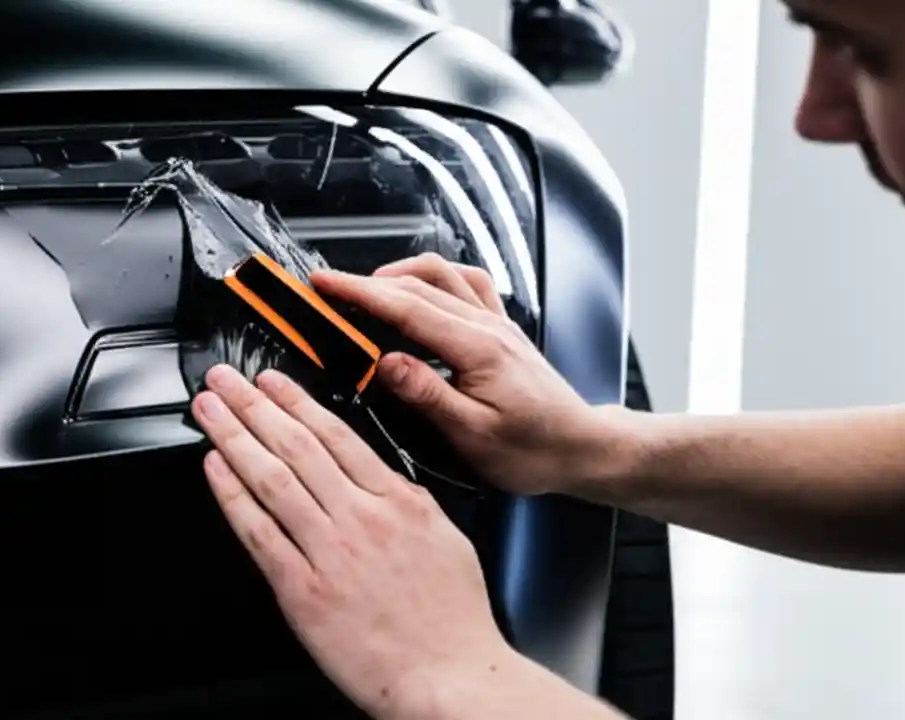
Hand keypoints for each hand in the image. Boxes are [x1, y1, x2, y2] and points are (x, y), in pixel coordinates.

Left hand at [192, 364, 512, 719]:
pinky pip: (260, 534)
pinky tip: (215, 470)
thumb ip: (408, 502)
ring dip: (234, 437)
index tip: (271, 380)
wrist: (450, 677)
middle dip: (253, 405)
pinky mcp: (303, 592)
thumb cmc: (452, 620)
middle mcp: (361, 520)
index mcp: (398, 502)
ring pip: (271, 479)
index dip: (296, 401)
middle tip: (224, 379)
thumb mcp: (445, 539)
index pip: (336, 435)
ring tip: (210, 410)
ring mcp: (329, 553)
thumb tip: (381, 479)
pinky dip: (233, 497)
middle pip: (295, 446)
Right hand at [310, 253, 640, 496]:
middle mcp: (488, 326)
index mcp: (477, 348)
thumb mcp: (474, 435)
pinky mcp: (500, 329)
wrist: (581, 449)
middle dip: (365, 282)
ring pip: (442, 275)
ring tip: (365, 290)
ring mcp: (496, 323)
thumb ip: (427, 396)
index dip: (359, 292)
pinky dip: (435, 279)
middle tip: (327, 289)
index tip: (323, 284)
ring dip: (399, 274)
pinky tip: (419, 291)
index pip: (406, 308)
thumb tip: (385, 364)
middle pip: (418, 285)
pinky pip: (466, 283)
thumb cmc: (534, 450)